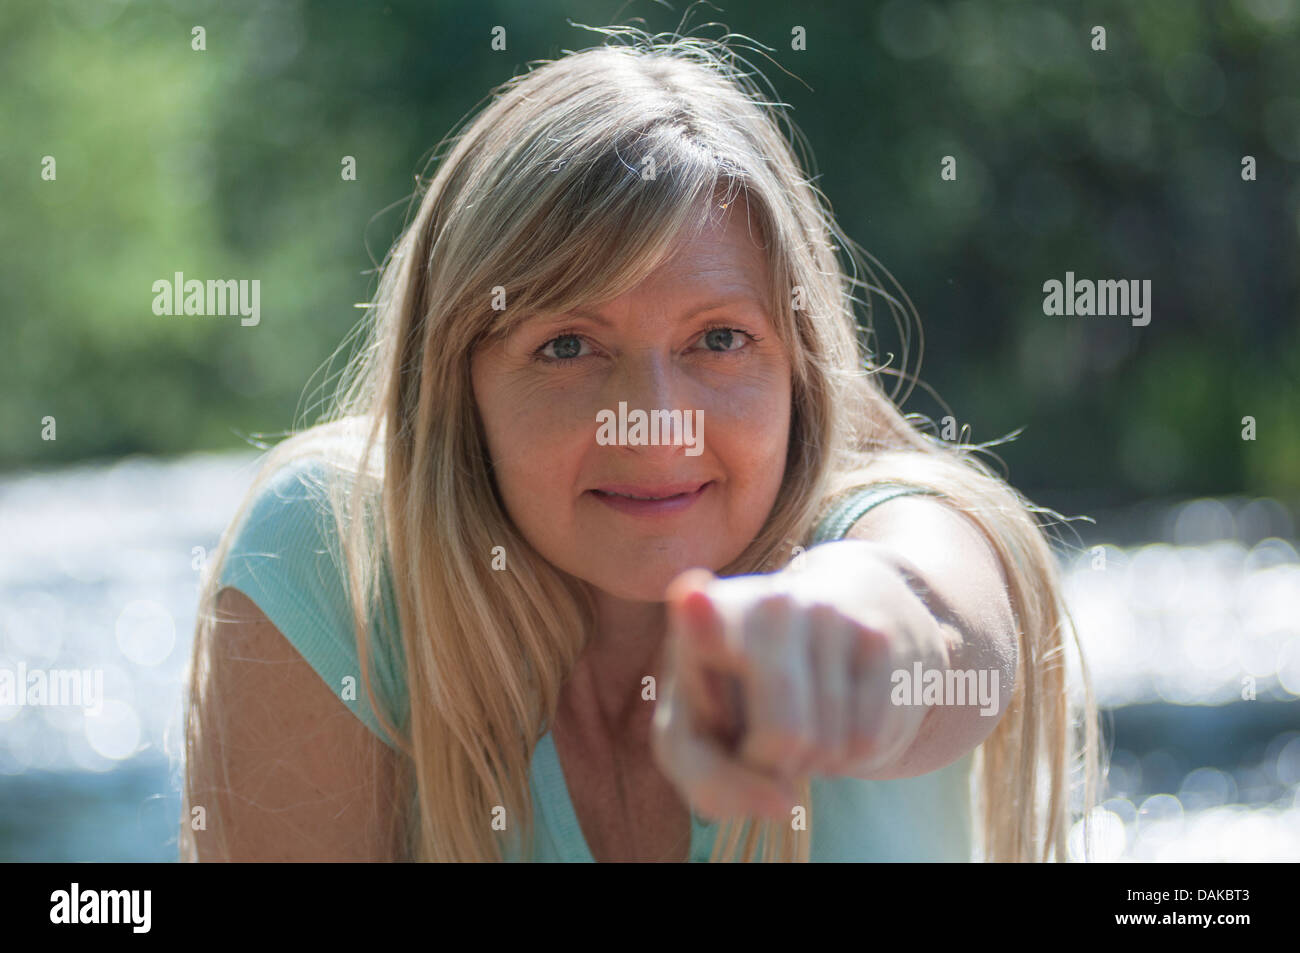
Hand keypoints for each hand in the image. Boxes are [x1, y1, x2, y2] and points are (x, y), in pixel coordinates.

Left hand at [650, 559, 941, 822]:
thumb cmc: (731, 702)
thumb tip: (783, 804)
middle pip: (783, 735)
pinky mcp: (876, 634)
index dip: (699, 620)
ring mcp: (827, 613)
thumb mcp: (694, 742)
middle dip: (769, 763)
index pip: (700, 619)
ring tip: (793, 720)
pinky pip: (865, 740)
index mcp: (701, 617)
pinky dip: (845, 755)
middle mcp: (766, 604)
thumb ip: (707, 780)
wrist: (809, 653)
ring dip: (807, 761)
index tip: (693, 598)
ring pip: (826, 746)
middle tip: (757, 741)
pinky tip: (829, 717)